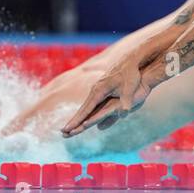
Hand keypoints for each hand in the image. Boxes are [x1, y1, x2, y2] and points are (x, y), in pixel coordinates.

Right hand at [61, 25, 178, 135]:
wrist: (130, 60)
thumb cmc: (130, 74)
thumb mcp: (129, 88)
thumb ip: (126, 101)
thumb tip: (125, 113)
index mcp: (99, 91)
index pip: (86, 110)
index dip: (77, 121)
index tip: (68, 130)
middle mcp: (95, 90)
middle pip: (82, 109)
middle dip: (73, 121)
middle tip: (63, 133)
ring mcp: (97, 88)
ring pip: (86, 105)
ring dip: (78, 116)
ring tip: (70, 127)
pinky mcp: (101, 87)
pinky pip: (91, 102)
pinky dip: (85, 110)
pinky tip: (83, 115)